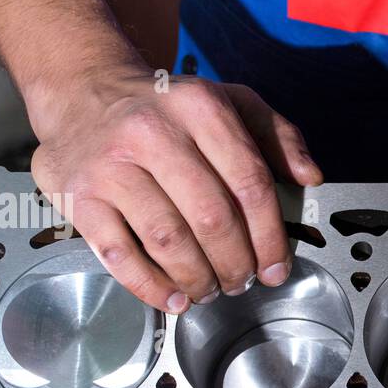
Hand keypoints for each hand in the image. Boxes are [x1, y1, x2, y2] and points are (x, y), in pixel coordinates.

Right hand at [28, 66, 321, 312]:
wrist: (81, 89)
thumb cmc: (166, 108)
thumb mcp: (228, 101)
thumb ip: (277, 135)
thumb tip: (310, 177)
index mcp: (200, 108)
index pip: (249, 184)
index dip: (269, 236)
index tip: (276, 267)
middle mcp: (153, 132)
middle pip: (212, 218)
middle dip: (235, 264)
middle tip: (241, 282)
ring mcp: (111, 165)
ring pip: (169, 240)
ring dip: (198, 278)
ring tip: (210, 290)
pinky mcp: (78, 195)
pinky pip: (119, 254)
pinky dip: (151, 286)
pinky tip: (173, 299)